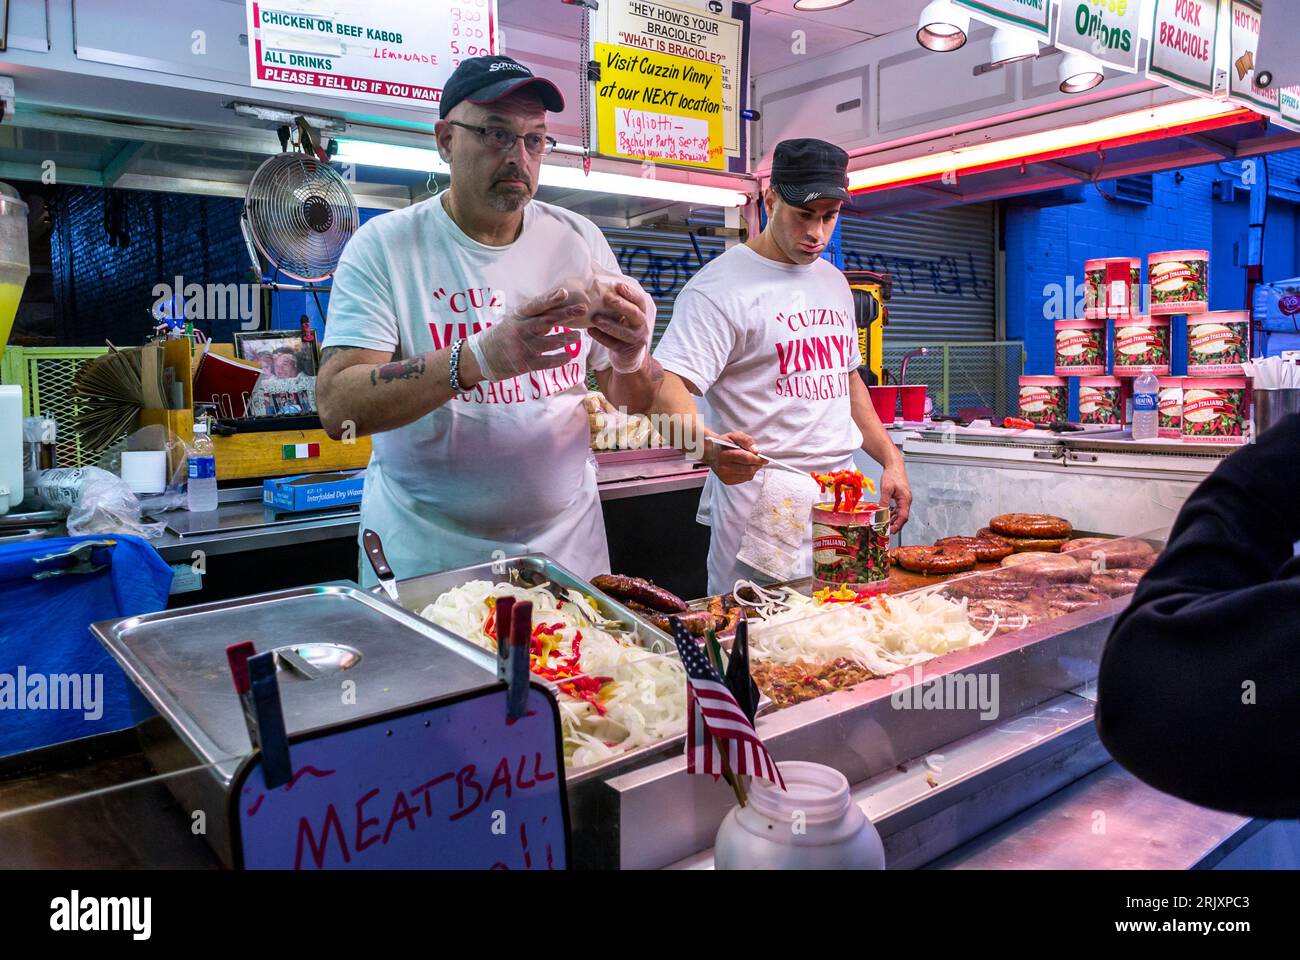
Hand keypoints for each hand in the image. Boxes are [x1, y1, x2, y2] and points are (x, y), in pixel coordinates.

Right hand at [464, 288, 585, 381]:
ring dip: (566, 339)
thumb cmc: (501, 336)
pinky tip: (569, 356)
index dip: (550, 299)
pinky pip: (545, 362)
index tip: (564, 292)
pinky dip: (559, 359)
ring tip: (578, 336)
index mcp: (517, 316)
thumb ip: (533, 318)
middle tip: (582, 309)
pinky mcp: (523, 364)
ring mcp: (521, 347)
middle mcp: (519, 330)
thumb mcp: (512, 322)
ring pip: (549, 342)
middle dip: (566, 315)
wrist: (480, 358)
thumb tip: (558, 310)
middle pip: (546, 321)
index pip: (535, 305)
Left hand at [588, 278, 652, 373]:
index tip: (617, 285)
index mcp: (641, 314)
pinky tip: (589, 331)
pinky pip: (612, 344)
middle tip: (607, 298)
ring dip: (609, 324)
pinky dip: (601, 337)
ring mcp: (635, 340)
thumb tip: (598, 277)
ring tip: (595, 318)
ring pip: (623, 331)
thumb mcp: (623, 316)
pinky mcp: (625, 352)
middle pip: (634, 314)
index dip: (630, 293)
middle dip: (621, 305)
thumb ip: (617, 301)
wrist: (628, 357)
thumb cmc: (622, 329)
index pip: (639, 301)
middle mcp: (641, 326)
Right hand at [703, 431, 763, 485]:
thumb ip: (746, 440)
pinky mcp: (727, 481)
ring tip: (753, 463)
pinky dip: (748, 474)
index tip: (765, 459)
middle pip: (748, 469)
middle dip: (757, 465)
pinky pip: (744, 479)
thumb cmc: (724, 443)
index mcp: (725, 455)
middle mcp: (724, 468)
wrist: (712, 453)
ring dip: (754, 469)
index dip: (758, 459)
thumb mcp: (734, 436)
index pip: (746, 459)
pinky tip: (745, 467)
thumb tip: (756, 451)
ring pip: (747, 476)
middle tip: (761, 461)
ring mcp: (725, 476)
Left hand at [879, 461, 911, 532]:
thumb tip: (881, 513)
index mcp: (905, 499)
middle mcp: (906, 500)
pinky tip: (886, 514)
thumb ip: (884, 502)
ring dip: (893, 519)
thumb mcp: (886, 489)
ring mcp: (904, 499)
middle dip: (895, 524)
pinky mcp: (900, 497)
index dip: (898, 525)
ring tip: (884, 524)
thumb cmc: (892, 475)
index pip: (903, 516)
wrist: (894, 465)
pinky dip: (892, 513)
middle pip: (902, 516)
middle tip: (886, 530)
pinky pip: (897, 508)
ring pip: (900, 513)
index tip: (891, 531)